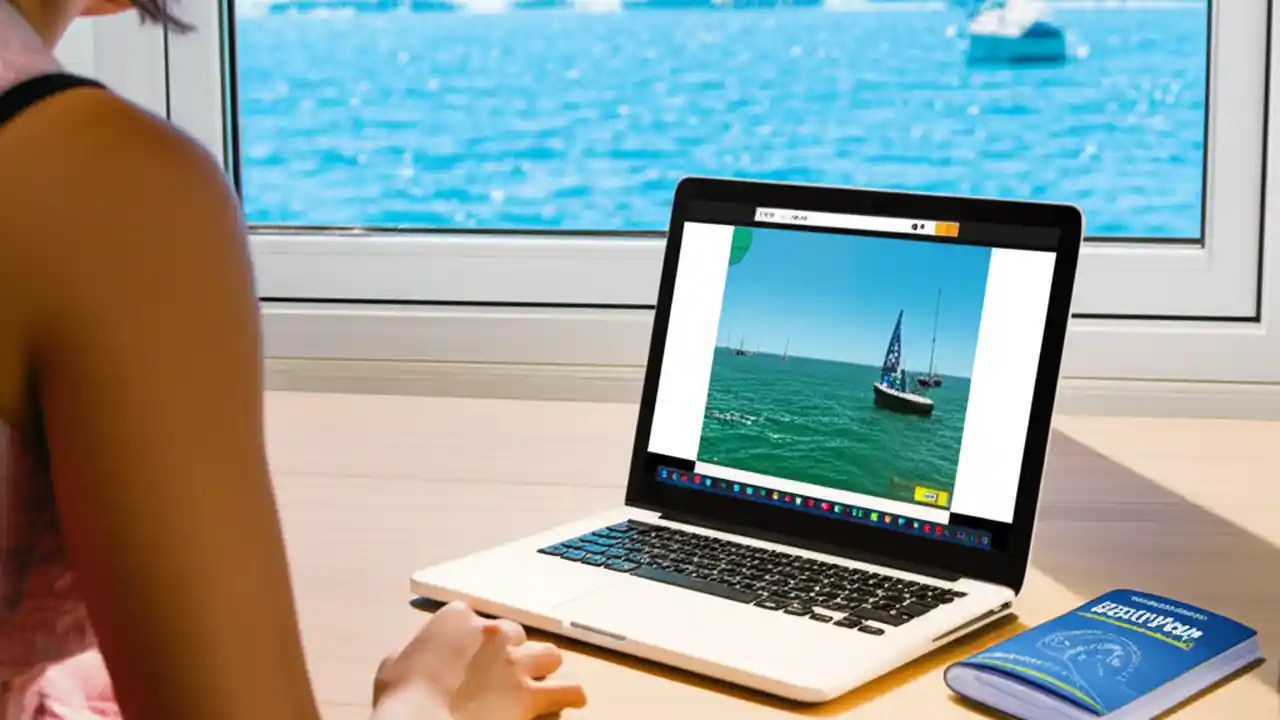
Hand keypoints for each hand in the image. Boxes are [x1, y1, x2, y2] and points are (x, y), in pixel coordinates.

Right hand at [372, 601, 585, 719]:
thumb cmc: (401, 698)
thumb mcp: (395, 662)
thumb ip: (418, 648)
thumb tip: (423, 654)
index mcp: (457, 617)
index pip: (475, 618)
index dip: (473, 640)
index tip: (467, 656)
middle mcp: (491, 632)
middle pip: (515, 634)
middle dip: (509, 652)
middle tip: (499, 674)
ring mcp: (514, 662)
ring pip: (548, 654)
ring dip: (542, 668)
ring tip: (536, 684)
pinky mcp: (530, 694)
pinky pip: (569, 690)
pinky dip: (571, 695)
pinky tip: (570, 701)